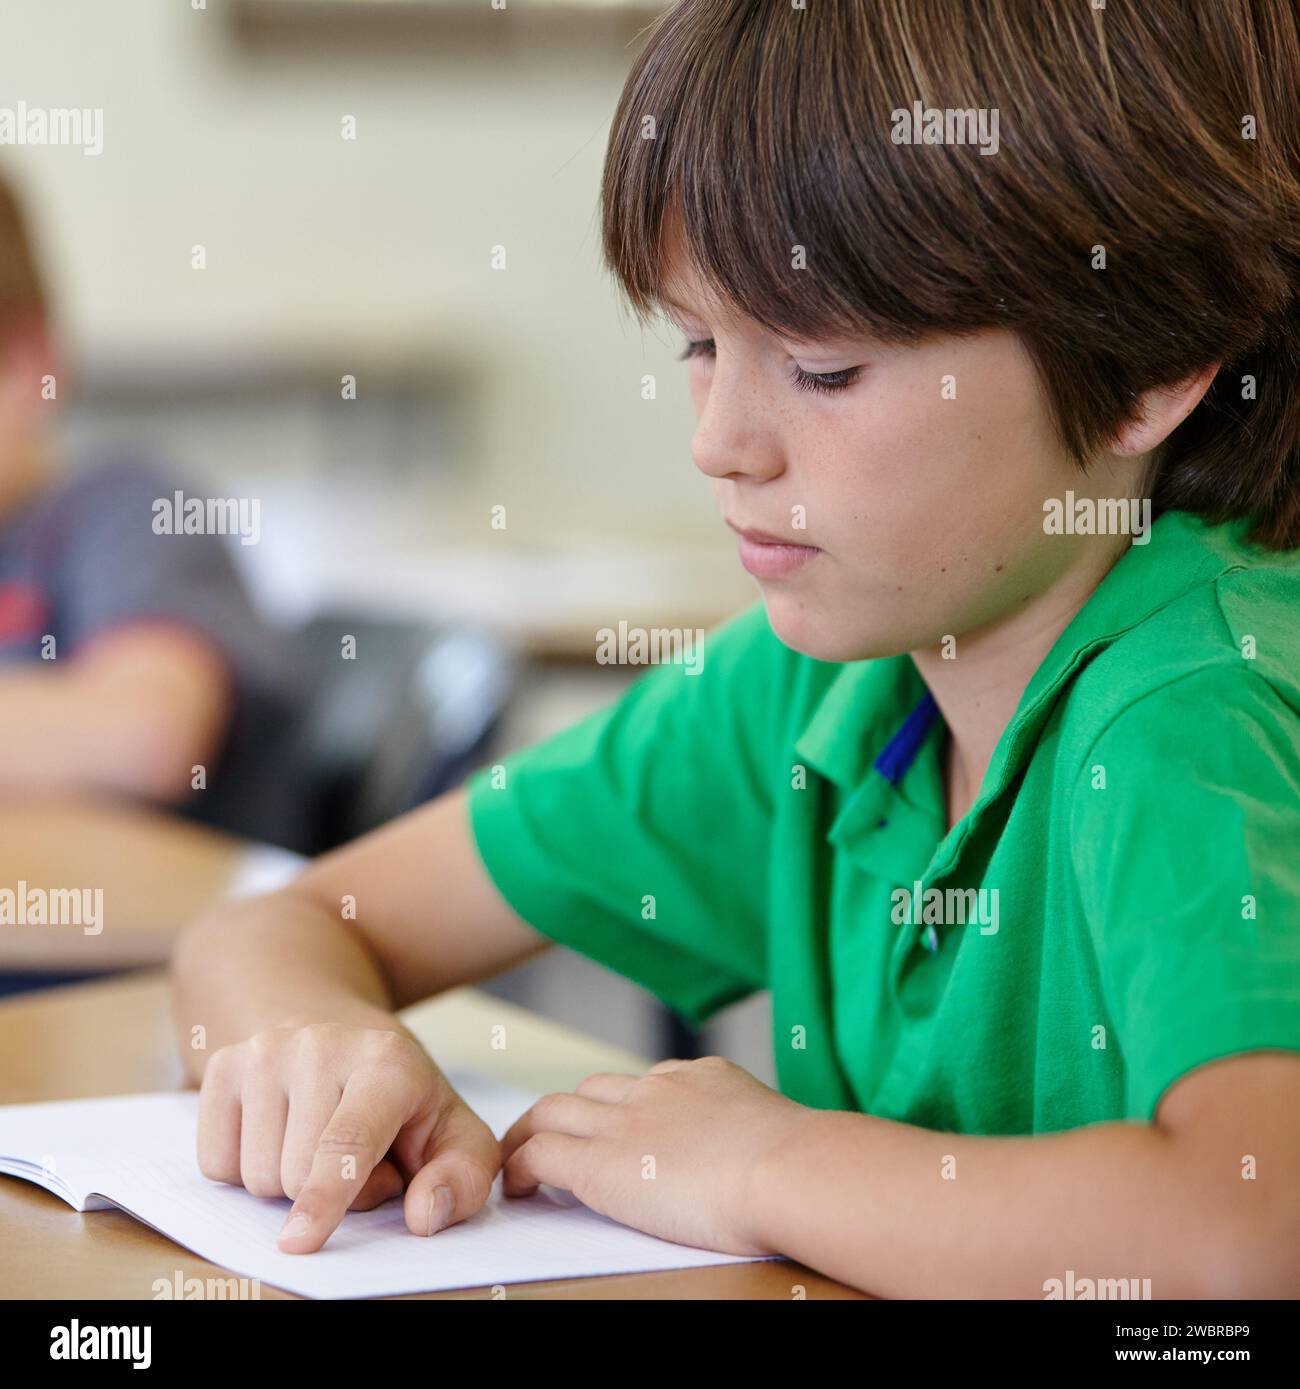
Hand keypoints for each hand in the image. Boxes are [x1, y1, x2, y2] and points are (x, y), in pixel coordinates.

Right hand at [196, 1022, 500, 1252]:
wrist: (342, 1036)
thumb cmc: (404, 1102)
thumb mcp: (454, 1134)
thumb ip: (461, 1179)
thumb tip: (424, 1214)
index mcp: (388, 1061)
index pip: (347, 1141)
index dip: (325, 1194)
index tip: (300, 1240)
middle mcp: (321, 1043)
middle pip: (294, 1174)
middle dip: (324, 1193)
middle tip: (354, 1158)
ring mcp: (266, 1050)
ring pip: (254, 1175)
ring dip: (285, 1184)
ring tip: (318, 1142)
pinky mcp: (223, 1064)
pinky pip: (216, 1162)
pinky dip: (245, 1169)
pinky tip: (280, 1132)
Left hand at [499, 1056, 806, 1254]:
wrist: (788, 1169)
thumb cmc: (805, 1166)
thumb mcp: (783, 1132)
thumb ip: (760, 1136)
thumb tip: (773, 1156)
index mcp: (703, 1078)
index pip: (648, 1083)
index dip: (624, 1108)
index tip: (620, 1131)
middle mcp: (658, 1088)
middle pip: (592, 1088)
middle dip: (568, 1112)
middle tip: (548, 1139)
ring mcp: (626, 1121)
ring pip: (553, 1109)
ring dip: (530, 1132)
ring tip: (517, 1161)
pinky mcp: (601, 1162)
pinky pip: (541, 1151)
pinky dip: (521, 1165)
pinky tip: (518, 1187)